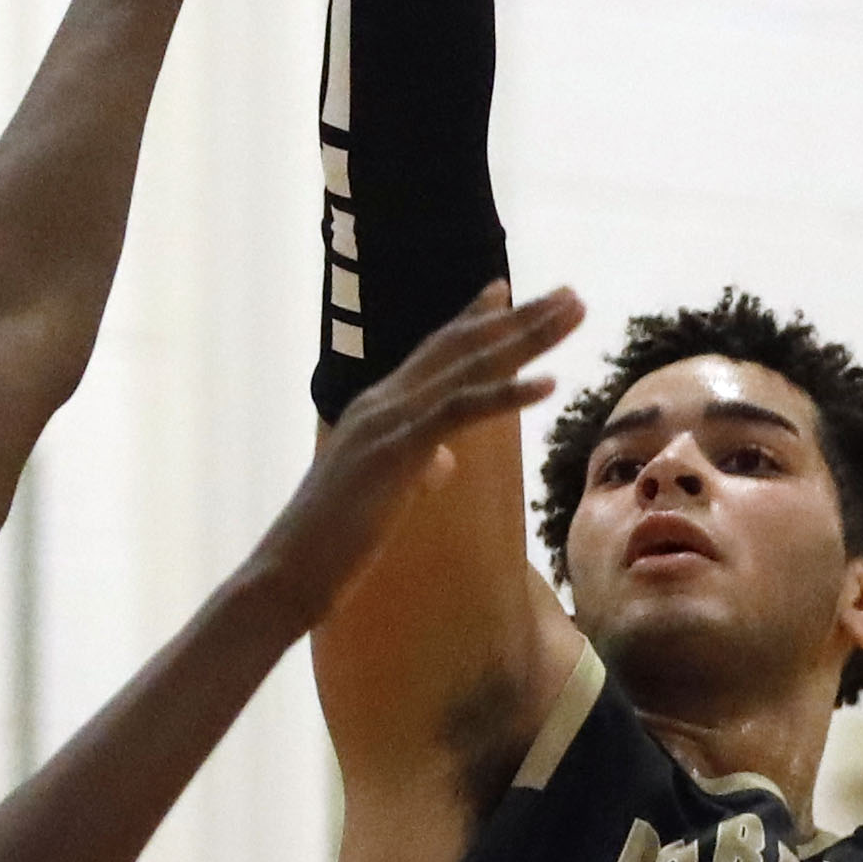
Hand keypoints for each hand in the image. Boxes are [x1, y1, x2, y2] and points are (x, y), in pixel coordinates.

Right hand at [259, 283, 584, 624]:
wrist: (289, 572)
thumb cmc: (333, 543)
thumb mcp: (384, 495)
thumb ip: (415, 467)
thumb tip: (444, 462)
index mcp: (378, 408)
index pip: (434, 352)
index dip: (473, 318)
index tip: (507, 290)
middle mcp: (383, 401)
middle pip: (462, 346)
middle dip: (520, 317)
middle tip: (569, 294)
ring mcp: (388, 421)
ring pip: (470, 366)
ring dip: (527, 336)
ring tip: (573, 312)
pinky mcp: (397, 450)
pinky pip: (461, 411)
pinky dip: (508, 393)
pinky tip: (549, 382)